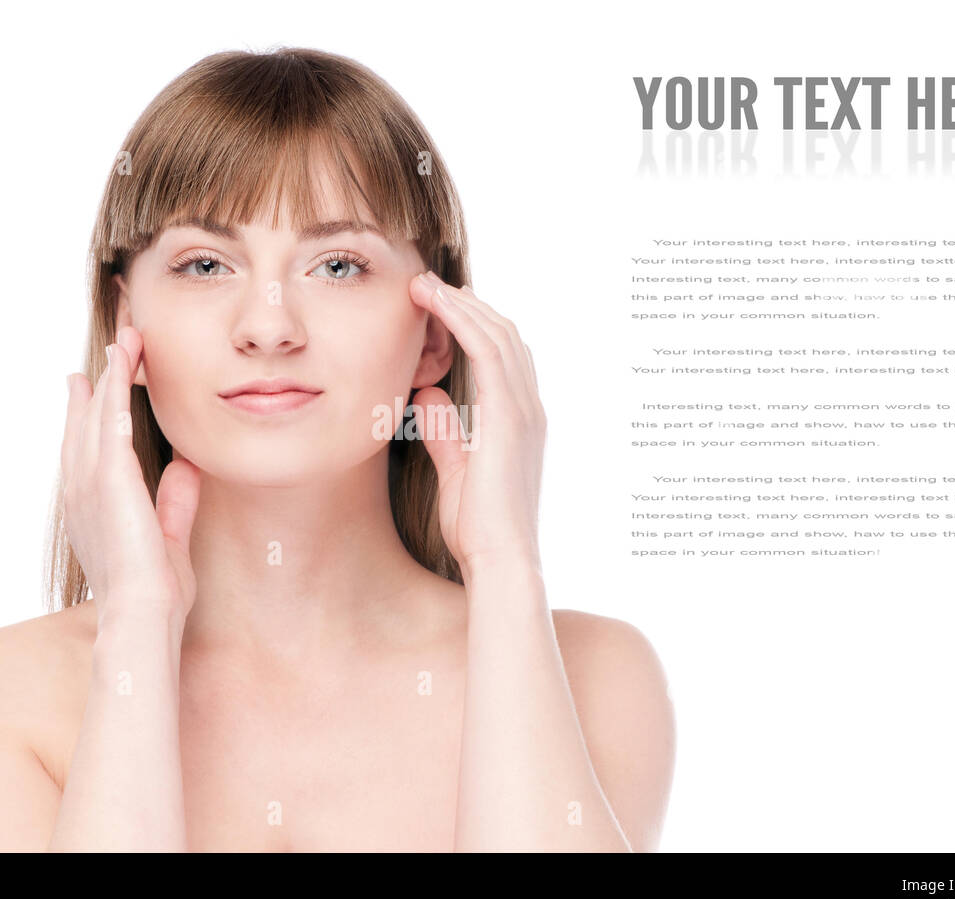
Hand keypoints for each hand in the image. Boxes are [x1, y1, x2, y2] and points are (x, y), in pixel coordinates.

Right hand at [61, 325, 201, 625]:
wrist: (144, 612)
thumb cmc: (155, 589)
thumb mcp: (169, 535)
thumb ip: (175, 500)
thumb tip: (187, 467)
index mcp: (93, 505)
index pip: (89, 447)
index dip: (93, 412)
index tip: (95, 384)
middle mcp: (82, 489)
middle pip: (89, 422)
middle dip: (102, 382)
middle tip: (115, 347)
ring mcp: (90, 482)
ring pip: (98, 414)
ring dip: (112, 375)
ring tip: (125, 341)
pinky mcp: (109, 478)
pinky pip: (110, 422)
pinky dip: (116, 389)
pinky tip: (123, 363)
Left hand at [407, 272, 545, 580]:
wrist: (500, 560)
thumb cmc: (478, 528)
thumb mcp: (456, 469)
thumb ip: (445, 432)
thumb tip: (427, 394)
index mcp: (520, 420)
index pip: (501, 355)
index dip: (472, 323)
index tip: (438, 303)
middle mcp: (529, 409)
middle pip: (503, 335)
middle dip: (465, 303)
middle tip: (426, 282)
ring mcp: (524, 411)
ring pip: (498, 335)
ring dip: (461, 303)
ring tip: (425, 284)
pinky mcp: (510, 417)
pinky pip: (490, 352)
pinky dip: (465, 321)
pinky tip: (439, 304)